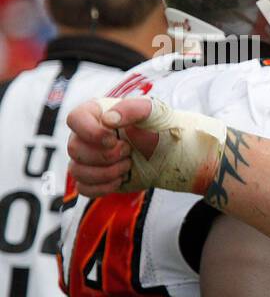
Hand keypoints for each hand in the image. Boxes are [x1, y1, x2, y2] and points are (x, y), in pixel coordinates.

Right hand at [67, 96, 226, 196]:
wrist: (168, 151)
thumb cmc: (158, 127)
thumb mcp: (152, 110)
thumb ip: (132, 108)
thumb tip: (109, 120)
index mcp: (95, 115)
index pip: (74, 119)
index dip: (90, 132)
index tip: (113, 138)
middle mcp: (85, 136)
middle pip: (74, 149)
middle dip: (106, 155)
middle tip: (129, 151)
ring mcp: (87, 158)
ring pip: (77, 171)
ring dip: (107, 172)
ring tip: (129, 164)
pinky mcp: (94, 178)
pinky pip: (84, 188)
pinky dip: (104, 187)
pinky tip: (122, 178)